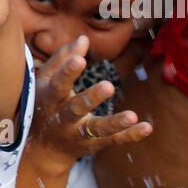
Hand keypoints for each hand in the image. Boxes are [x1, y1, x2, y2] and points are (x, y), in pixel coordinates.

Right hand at [27, 37, 152, 174]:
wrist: (41, 149)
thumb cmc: (44, 104)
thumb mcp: (45, 81)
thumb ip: (62, 59)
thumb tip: (83, 38)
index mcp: (49, 98)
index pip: (58, 84)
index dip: (67, 72)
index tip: (80, 59)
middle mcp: (62, 118)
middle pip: (76, 108)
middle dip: (91, 98)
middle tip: (108, 86)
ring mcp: (77, 133)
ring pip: (96, 129)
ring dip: (114, 123)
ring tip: (131, 115)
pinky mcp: (93, 144)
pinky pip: (113, 140)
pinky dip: (130, 135)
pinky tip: (146, 127)